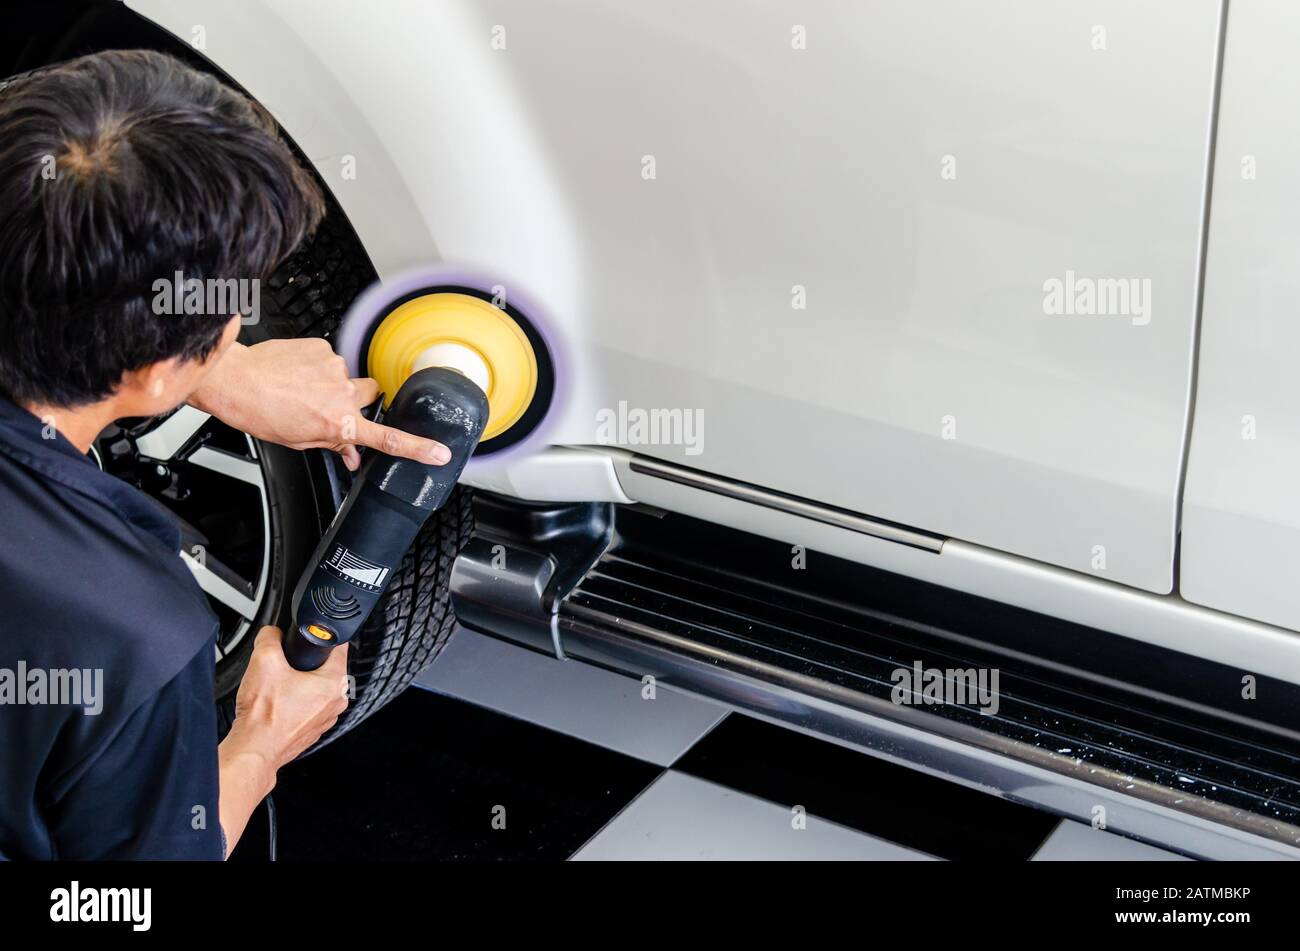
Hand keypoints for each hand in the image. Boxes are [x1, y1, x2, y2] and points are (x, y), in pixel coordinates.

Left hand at [190, 339, 450, 469]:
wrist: (235, 379)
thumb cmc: (260, 412)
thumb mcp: (298, 441)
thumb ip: (331, 445)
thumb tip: (350, 454)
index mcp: (339, 424)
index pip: (388, 439)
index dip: (418, 448)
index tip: (439, 453)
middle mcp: (343, 395)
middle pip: (370, 396)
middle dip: (358, 401)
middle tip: (331, 405)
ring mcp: (334, 368)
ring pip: (347, 377)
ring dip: (331, 383)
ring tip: (301, 388)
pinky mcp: (322, 347)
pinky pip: (329, 359)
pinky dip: (316, 367)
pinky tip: (295, 372)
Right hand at [225, 626, 350, 772]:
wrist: (254, 750)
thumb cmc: (264, 716)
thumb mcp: (263, 661)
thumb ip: (269, 638)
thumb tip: (271, 632)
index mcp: (334, 683)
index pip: (339, 646)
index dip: (321, 636)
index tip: (310, 636)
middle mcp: (336, 702)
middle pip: (325, 667)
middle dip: (304, 662)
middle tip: (285, 665)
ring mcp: (325, 718)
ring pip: (314, 687)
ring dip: (298, 682)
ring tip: (278, 686)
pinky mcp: (312, 728)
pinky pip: (306, 706)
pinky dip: (293, 701)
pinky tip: (277, 703)